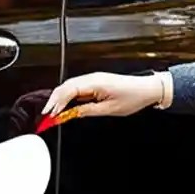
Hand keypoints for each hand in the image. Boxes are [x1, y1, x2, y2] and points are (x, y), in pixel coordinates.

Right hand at [41, 72, 164, 119]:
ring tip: (53, 112)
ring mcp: (93, 78)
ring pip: (69, 86)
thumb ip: (88, 111)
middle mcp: (92, 78)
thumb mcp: (109, 110)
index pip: (68, 91)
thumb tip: (71, 114)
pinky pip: (76, 87)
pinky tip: (65, 105)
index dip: (57, 103)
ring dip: (59, 98)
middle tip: (46, 115)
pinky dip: (68, 96)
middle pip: (65, 87)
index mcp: (95, 83)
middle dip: (53, 101)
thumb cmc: (134, 97)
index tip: (50, 114)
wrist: (148, 89)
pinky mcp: (95, 82)